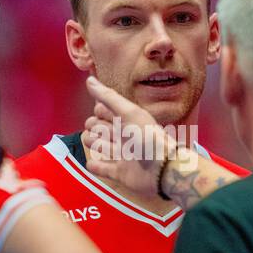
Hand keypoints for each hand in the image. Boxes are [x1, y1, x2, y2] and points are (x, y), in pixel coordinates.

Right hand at [83, 75, 175, 197]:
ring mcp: (121, 154)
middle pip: (97, 127)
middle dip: (94, 127)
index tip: (102, 112)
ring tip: (101, 145)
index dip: (99, 110)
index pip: (103, 110)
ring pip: (97, 145)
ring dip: (93, 143)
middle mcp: (123, 135)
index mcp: (126, 119)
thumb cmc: (148, 137)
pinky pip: (101, 168)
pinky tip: (93, 163)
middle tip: (105, 131)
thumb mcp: (129, 112)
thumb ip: (108, 97)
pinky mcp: (120, 172)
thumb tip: (89, 80)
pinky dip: (95, 166)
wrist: (163, 168)